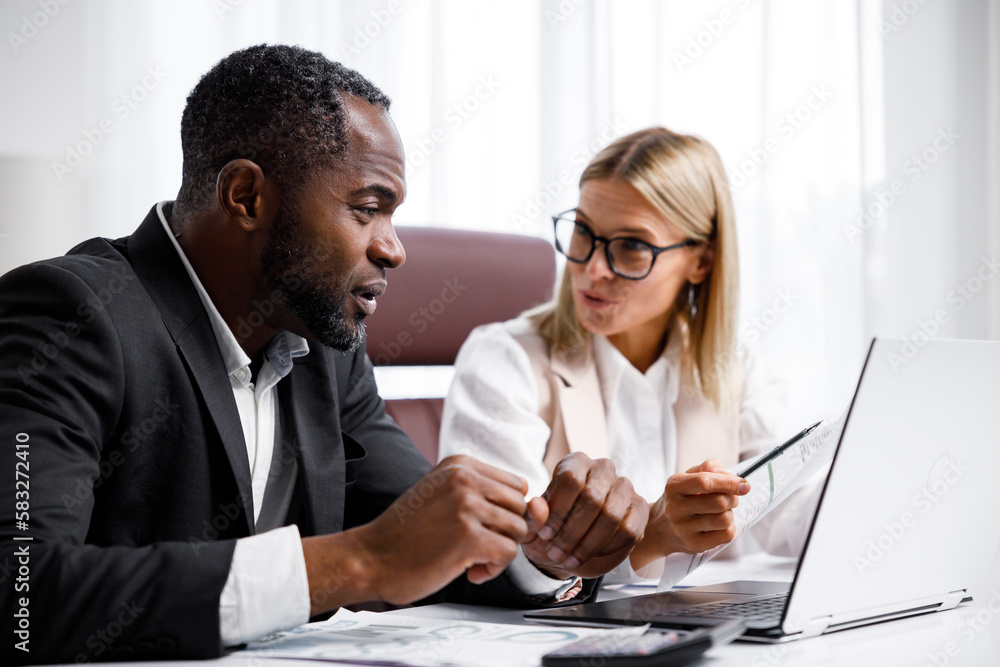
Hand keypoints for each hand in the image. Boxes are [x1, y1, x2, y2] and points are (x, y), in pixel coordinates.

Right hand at [302, 455, 529, 611]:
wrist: (370, 558)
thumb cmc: (409, 534)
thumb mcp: (446, 498)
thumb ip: (489, 498)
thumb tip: (542, 508)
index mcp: (460, 464)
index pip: (516, 485)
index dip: (504, 512)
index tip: (480, 527)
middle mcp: (465, 479)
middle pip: (521, 507)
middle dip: (505, 532)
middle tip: (476, 547)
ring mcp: (467, 506)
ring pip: (519, 530)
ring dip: (500, 552)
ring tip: (470, 558)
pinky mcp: (468, 537)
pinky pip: (508, 553)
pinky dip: (494, 568)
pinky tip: (469, 571)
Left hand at [521, 452, 648, 578]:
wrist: (572, 544)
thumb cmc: (551, 529)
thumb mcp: (534, 526)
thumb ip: (532, 516)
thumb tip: (537, 505)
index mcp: (576, 462)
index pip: (571, 479)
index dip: (557, 510)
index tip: (544, 535)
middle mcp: (603, 468)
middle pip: (593, 497)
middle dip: (572, 532)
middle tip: (555, 553)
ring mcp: (625, 487)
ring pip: (611, 515)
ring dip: (588, 544)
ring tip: (570, 560)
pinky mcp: (639, 508)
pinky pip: (628, 530)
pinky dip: (608, 548)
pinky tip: (591, 556)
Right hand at [630, 459, 748, 570]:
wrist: (658, 529)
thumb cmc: (679, 499)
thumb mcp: (685, 478)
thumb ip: (706, 468)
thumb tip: (728, 474)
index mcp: (674, 487)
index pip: (705, 482)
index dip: (728, 482)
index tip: (744, 484)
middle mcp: (676, 508)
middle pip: (719, 502)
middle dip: (733, 498)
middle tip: (731, 497)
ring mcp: (683, 529)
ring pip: (724, 519)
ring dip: (730, 513)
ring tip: (722, 511)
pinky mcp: (693, 545)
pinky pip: (725, 536)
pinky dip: (729, 528)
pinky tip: (719, 525)